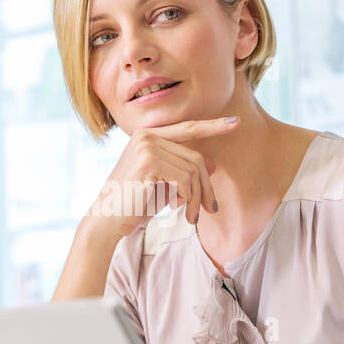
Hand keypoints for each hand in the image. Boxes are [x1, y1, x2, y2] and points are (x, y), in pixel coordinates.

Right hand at [86, 116, 240, 237]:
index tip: (236, 123)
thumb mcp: (164, 185)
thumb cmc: (134, 204)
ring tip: (190, 216)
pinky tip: (176, 210)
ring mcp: (146, 145)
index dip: (213, 127)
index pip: (187, 129)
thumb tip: (213, 165)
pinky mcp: (148, 160)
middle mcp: (146, 135)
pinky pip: (185, 179)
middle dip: (206, 187)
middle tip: (209, 210)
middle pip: (196, 157)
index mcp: (147, 135)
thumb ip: (184, 172)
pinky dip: (187, 198)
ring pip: (193, 170)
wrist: (107, 220)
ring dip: (196, 198)